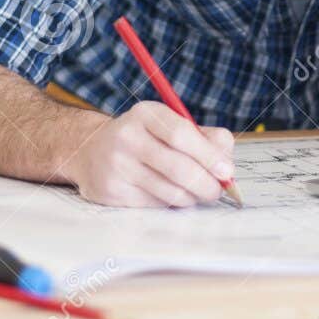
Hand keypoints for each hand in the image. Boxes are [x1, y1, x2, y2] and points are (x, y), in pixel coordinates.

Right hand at [66, 101, 235, 207]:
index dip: (209, 155)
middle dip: (207, 184)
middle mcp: (127, 137)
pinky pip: (156, 205)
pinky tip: (169, 194)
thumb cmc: (143, 139)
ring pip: (170, 192)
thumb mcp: (169, 125)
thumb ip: (204, 136)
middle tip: (217, 190)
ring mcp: (117, 166)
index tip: (227, 170)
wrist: (91, 152)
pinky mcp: (112, 192)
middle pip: (179, 168)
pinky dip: (171, 204)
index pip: (182, 134)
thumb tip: (227, 161)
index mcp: (145, 114)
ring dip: (192, 197)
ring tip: (196, 193)